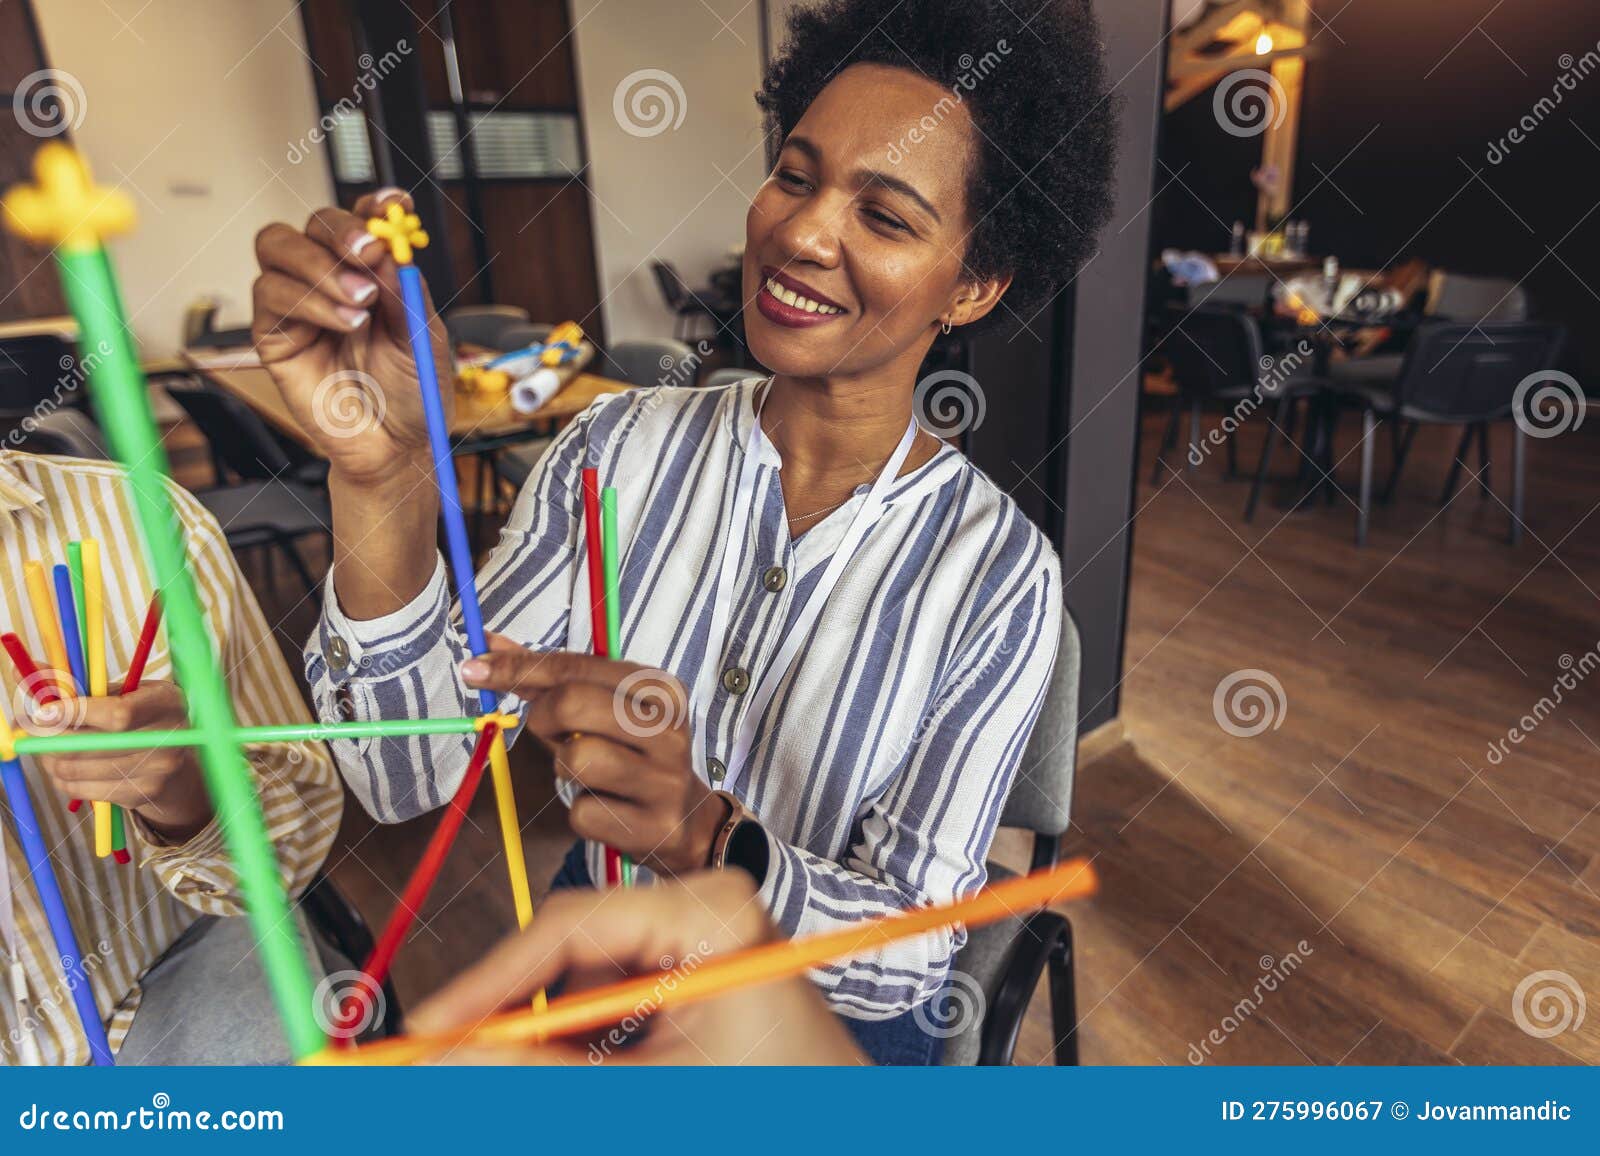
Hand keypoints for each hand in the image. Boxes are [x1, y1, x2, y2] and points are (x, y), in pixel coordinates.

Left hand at [24, 681, 212, 843]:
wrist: (176, 759)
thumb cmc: (139, 717)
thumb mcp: (120, 692)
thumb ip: (77, 683)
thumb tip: (30, 671)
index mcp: (167, 702)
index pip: (118, 714)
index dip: (75, 713)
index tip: (44, 712)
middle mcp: (170, 737)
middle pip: (90, 746)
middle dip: (50, 739)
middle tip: (35, 731)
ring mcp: (157, 770)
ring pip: (77, 770)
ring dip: (50, 759)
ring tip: (49, 749)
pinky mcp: (141, 794)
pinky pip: (81, 790)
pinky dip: (62, 779)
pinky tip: (66, 767)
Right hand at [251, 189, 451, 486]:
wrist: (395, 445)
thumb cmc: (412, 391)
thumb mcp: (422, 335)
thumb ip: (401, 289)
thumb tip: (385, 244)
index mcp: (371, 272)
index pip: (361, 220)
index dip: (372, 203)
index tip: (393, 203)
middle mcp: (330, 279)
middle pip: (313, 224)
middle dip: (340, 230)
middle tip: (368, 250)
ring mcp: (298, 304)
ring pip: (279, 248)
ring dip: (321, 267)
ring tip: (360, 303)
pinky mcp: (274, 334)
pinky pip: (271, 295)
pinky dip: (310, 302)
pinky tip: (344, 323)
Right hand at [407, 871, 864, 1064]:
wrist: (855, 1137)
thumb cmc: (785, 1107)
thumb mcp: (645, 1093)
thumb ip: (537, 1075)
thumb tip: (440, 1058)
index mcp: (707, 910)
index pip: (566, 927)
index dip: (486, 984)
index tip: (427, 1030)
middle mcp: (703, 914)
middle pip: (570, 959)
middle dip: (515, 1023)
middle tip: (450, 1065)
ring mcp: (703, 951)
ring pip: (585, 993)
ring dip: (549, 1047)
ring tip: (519, 1077)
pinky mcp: (699, 991)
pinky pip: (616, 1014)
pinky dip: (585, 1054)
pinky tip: (573, 1077)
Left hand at [461, 635, 729, 875]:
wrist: (687, 818)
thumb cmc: (632, 751)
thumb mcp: (605, 706)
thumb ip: (549, 676)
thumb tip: (487, 643)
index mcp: (658, 687)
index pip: (574, 666)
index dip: (516, 667)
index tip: (473, 668)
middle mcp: (668, 726)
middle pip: (570, 704)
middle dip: (543, 720)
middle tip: (553, 734)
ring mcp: (665, 778)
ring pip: (574, 761)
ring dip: (564, 769)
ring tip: (589, 772)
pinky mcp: (653, 826)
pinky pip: (582, 813)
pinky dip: (580, 812)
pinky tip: (607, 807)